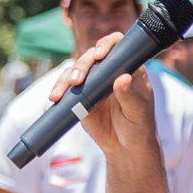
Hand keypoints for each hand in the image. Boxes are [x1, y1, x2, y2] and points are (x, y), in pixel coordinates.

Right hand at [53, 32, 159, 157]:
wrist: (125, 147)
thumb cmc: (139, 126)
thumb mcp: (138, 112)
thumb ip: (130, 96)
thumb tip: (123, 79)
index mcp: (128, 68)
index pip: (117, 46)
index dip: (107, 45)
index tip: (99, 55)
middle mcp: (108, 71)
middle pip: (90, 57)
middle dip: (80, 66)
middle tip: (76, 81)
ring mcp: (92, 83)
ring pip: (74, 72)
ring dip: (64, 80)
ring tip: (58, 95)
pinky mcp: (79, 97)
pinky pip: (66, 90)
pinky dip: (58, 94)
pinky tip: (53, 101)